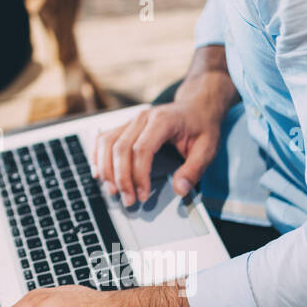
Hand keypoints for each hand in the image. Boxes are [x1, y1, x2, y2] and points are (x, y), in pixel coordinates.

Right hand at [93, 77, 230, 206]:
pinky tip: (99, 173)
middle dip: (121, 178)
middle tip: (128, 200)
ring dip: (107, 170)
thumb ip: (194, 170)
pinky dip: (98, 157)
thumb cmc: (201, 126)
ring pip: (107, 143)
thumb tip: (179, 189)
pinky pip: (103, 139)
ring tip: (113, 191)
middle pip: (120, 148)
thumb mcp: (208, 148)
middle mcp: (142, 118)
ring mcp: (131, 121)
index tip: (143, 194)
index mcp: (163, 120)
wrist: (196, 106)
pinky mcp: (125, 126)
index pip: (142, 149)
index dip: (139, 175)